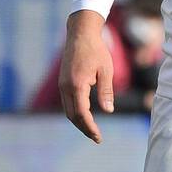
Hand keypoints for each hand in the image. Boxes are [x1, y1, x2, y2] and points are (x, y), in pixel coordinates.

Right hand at [58, 10, 114, 142]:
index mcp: (77, 85)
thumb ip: (106, 91)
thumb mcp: (106, 70)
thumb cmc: (96, 50)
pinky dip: (75, 112)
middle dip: (84, 128)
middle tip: (96, 138)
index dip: (90, 127)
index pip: (82, 114)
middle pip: (72, 116)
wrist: (80, 34)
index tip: (98, 137)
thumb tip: (108, 111)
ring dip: (79, 122)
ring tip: (91, 130)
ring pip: (68, 110)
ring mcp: (62, 85)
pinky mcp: (63, 82)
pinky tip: (85, 115)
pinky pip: (67, 103)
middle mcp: (66, 87)